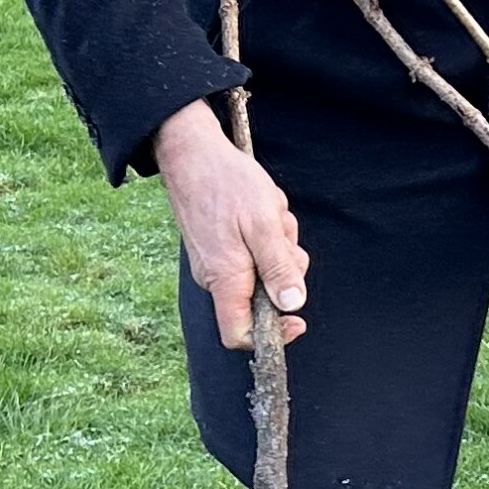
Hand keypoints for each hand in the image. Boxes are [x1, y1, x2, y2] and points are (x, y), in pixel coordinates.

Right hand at [157, 100, 306, 348]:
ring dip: (277, 245)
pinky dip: (264, 234)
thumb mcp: (264, 224)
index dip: (271, 336)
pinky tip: (262, 208)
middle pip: (261, 299)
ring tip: (270, 212)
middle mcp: (215, 278)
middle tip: (284, 234)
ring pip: (261, 271)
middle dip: (283, 270)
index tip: (297, 317)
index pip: (239, 335)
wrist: (192, 152)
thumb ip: (278, 267)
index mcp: (224, 279)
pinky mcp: (218, 247)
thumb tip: (292, 305)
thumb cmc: (227, 183)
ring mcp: (215, 262)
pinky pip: (251, 253)